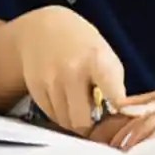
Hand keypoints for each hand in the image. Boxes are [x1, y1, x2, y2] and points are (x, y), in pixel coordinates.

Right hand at [14, 5, 126, 135]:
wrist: (41, 28)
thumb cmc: (81, 45)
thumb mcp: (105, 56)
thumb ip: (113, 86)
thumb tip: (115, 117)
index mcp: (98, 60)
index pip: (116, 99)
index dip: (120, 114)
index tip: (119, 115)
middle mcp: (72, 71)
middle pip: (82, 121)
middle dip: (90, 126)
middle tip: (93, 119)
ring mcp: (50, 80)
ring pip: (64, 121)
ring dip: (73, 120)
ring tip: (77, 105)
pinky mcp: (35, 87)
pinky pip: (50, 114)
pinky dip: (58, 113)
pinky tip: (62, 99)